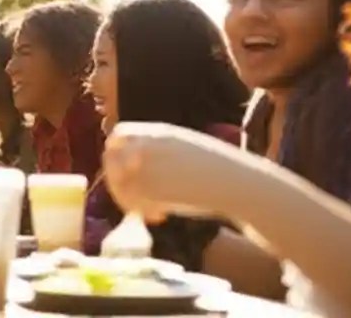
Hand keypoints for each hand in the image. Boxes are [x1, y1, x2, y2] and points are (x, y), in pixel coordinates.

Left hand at [102, 122, 244, 223]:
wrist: (240, 184)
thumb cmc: (217, 170)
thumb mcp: (186, 147)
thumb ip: (159, 149)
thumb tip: (134, 164)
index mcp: (160, 133)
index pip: (118, 134)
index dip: (116, 152)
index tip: (125, 170)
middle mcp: (150, 147)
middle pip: (111, 157)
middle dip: (114, 178)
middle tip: (128, 196)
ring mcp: (151, 167)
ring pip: (119, 182)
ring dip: (126, 199)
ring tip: (148, 210)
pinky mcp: (155, 190)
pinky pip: (134, 201)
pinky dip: (142, 212)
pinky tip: (161, 217)